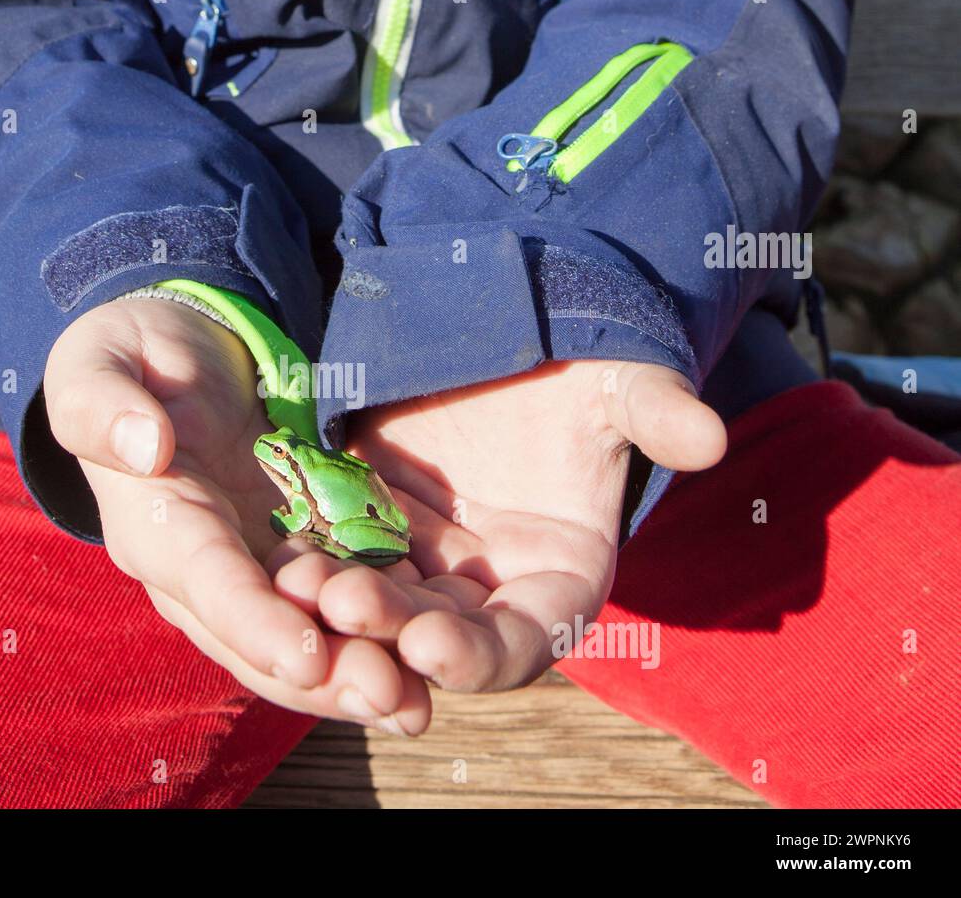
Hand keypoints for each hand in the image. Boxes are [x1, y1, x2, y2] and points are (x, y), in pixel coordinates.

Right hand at [43, 297, 431, 733]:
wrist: (178, 352)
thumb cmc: (131, 354)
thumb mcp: (99, 361)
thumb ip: (103, 403)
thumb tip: (143, 447)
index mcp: (155, 526)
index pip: (205, 582)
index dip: (253, 622)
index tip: (306, 655)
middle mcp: (204, 570)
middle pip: (261, 638)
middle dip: (323, 676)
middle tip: (391, 700)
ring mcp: (255, 568)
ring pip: (305, 639)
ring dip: (359, 674)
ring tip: (417, 704)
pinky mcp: (298, 553)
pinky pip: (339, 606)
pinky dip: (382, 635)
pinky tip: (432, 658)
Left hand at [282, 360, 725, 691]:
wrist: (513, 332)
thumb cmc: (582, 364)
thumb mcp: (616, 380)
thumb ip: (655, 410)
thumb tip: (709, 437)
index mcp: (563, 577)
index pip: (528, 640)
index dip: (482, 653)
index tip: (431, 643)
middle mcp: (492, 588)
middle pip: (442, 635)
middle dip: (392, 630)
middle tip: (342, 607)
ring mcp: (431, 564)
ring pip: (383, 607)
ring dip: (342, 609)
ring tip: (296, 584)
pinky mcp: (378, 530)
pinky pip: (341, 558)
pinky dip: (313, 564)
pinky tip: (276, 555)